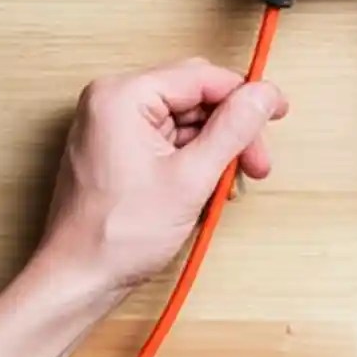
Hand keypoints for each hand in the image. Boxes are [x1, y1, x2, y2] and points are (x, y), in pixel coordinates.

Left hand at [38, 58, 287, 290]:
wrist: (79, 280)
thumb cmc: (118, 235)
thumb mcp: (192, 177)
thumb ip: (234, 129)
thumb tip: (265, 94)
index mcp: (122, 96)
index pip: (202, 77)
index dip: (246, 95)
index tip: (277, 112)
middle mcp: (112, 101)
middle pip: (195, 96)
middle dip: (232, 129)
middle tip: (256, 163)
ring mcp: (112, 125)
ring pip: (186, 120)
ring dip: (216, 149)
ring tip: (228, 186)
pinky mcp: (117, 148)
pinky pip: (169, 139)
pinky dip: (195, 160)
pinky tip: (207, 188)